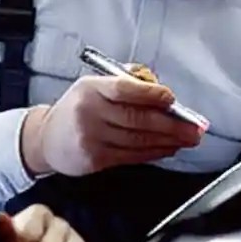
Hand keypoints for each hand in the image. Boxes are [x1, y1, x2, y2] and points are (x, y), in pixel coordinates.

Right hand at [21, 76, 202, 177]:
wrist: (46, 139)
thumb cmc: (76, 108)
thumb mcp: (92, 85)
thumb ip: (125, 81)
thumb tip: (157, 87)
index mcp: (91, 89)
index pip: (124, 89)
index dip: (150, 94)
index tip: (171, 98)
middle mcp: (90, 113)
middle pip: (137, 119)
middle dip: (171, 124)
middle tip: (193, 127)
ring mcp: (92, 139)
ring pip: (138, 141)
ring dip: (168, 141)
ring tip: (188, 138)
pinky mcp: (96, 160)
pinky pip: (132, 156)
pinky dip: (154, 152)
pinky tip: (168, 148)